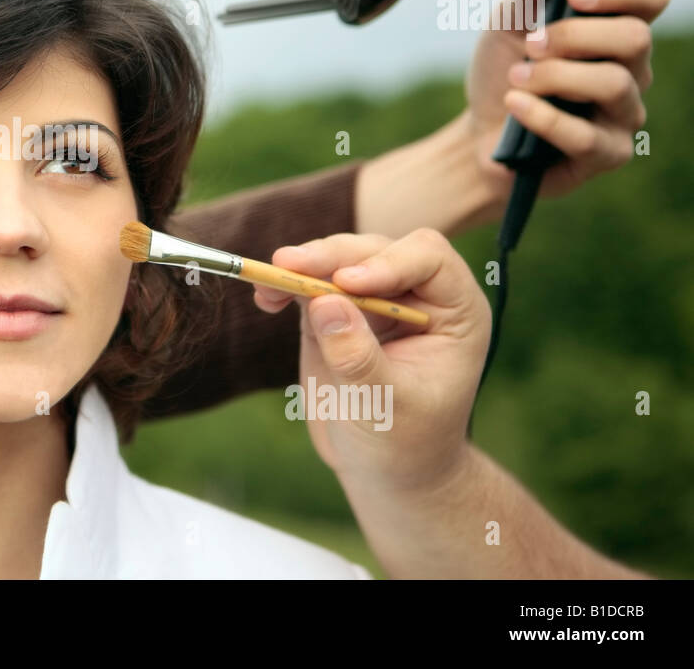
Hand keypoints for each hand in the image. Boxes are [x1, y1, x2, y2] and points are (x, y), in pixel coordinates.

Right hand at [253, 229, 489, 491]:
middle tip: (288, 266)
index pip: (428, 259)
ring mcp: (373, 299)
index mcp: (454, 312)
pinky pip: (309, 282)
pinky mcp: (335, 309)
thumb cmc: (405, 441)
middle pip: (375, 250)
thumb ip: (358, 357)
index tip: (347, 284)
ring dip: (302, 265)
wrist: (386, 469)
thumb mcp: (387, 406)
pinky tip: (266, 297)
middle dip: (332, 256)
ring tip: (268, 281)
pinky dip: (285, 284)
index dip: (388, 262)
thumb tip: (325, 302)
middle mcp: (416, 295)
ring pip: (338, 258)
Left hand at [464, 0, 666, 199]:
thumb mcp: (503, 28)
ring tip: (517, 79)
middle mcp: (632, 70)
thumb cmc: (504, 75)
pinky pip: (586, 135)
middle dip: (575, 35)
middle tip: (531, 46)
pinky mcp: (608, 153)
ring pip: (613, 84)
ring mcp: (624, 113)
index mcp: (614, 31)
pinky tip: (515, 104)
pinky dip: (544, 116)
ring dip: (556, 76)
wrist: (480, 132)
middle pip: (635, 39)